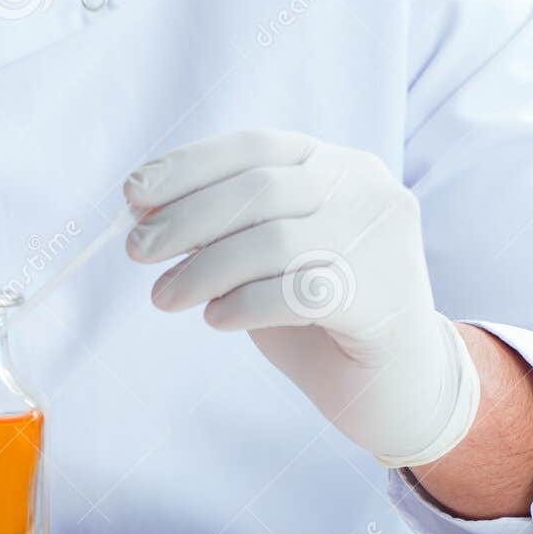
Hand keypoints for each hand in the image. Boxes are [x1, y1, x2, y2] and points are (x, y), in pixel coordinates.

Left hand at [124, 129, 479, 467]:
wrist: (400, 387)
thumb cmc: (320, 313)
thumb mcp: (266, 255)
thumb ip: (223, 226)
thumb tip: (145, 210)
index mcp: (338, 164)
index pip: (254, 146)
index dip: (187, 166)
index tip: (132, 193)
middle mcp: (367, 191)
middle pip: (259, 189)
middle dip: (184, 218)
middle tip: (136, 251)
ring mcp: (382, 243)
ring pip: (272, 241)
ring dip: (203, 269)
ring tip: (164, 297)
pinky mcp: (383, 300)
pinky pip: (295, 294)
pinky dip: (242, 304)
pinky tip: (217, 318)